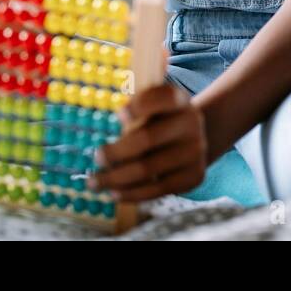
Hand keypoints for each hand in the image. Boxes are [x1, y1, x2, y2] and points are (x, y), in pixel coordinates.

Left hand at [88, 83, 207, 201]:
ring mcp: (195, 151)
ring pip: (147, 169)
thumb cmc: (161, 123)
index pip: (164, 97)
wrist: (194, 142)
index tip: (120, 114)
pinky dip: (132, 193)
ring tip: (95, 183)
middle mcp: (191, 123)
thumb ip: (134, 117)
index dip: (143, 104)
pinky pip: (157, 189)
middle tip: (97, 158)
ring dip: (115, 178)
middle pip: (147, 139)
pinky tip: (114, 193)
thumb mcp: (153, 110)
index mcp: (179, 101)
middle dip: (115, 152)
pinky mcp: (194, 175)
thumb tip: (107, 150)